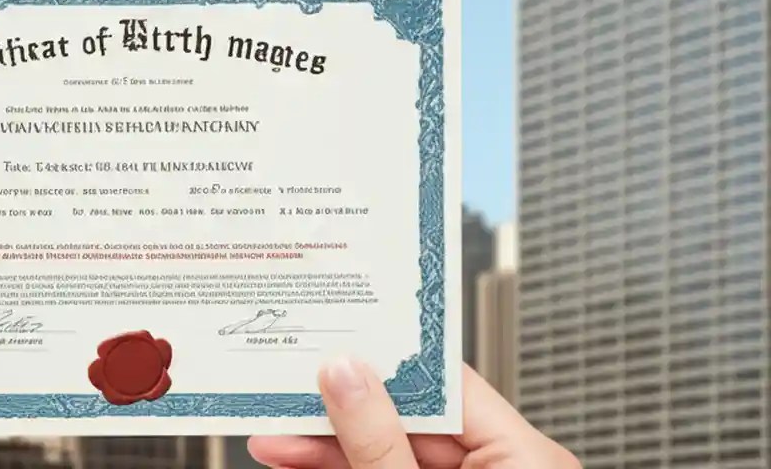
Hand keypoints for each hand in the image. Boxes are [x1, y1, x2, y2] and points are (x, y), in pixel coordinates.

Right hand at [249, 359, 579, 467]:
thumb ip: (379, 442)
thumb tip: (346, 375)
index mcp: (526, 461)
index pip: (447, 383)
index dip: (384, 360)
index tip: (330, 344)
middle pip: (410, 420)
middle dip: (339, 413)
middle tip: (282, 399)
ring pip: (390, 455)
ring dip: (329, 449)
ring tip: (274, 442)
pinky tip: (304, 465)